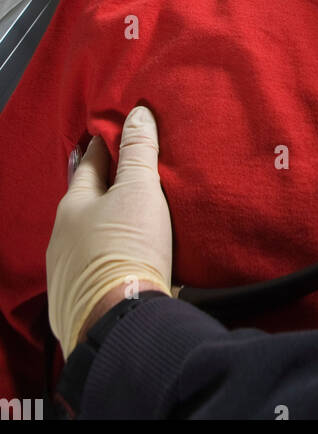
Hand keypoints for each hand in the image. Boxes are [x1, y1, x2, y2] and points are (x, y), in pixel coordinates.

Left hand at [47, 106, 172, 358]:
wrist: (119, 321)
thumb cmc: (127, 246)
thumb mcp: (140, 190)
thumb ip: (139, 151)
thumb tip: (137, 112)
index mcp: (72, 207)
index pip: (90, 165)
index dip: (105, 147)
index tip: (115, 132)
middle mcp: (62, 238)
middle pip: (86, 204)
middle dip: (104, 189)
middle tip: (126, 173)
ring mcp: (67, 273)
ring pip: (89, 238)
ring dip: (106, 226)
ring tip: (131, 217)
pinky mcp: (79, 302)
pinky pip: (96, 267)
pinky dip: (110, 256)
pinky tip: (126, 258)